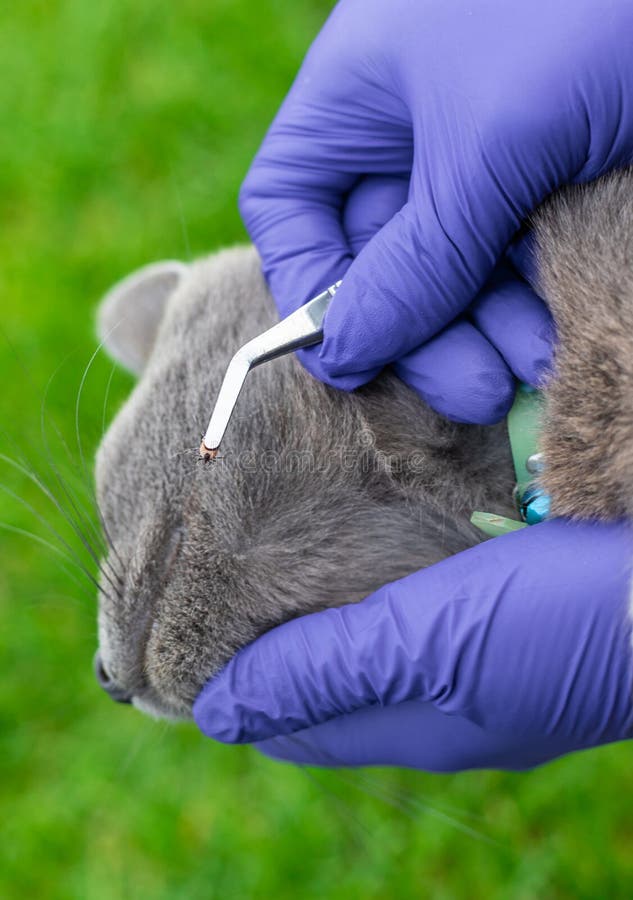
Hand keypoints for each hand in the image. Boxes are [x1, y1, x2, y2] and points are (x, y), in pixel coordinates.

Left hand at [194, 521, 632, 770]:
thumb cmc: (554, 625)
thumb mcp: (426, 648)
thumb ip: (323, 672)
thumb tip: (214, 711)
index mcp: (416, 723)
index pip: (297, 723)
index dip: (243, 688)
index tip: (196, 633)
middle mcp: (444, 698)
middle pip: (333, 676)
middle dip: (281, 635)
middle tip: (231, 571)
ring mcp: (481, 655)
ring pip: (376, 635)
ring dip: (330, 598)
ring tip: (284, 544)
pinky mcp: (511, 607)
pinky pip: (422, 600)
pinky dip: (382, 572)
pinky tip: (371, 532)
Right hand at [240, 0, 632, 422]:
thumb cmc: (584, 12)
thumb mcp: (488, 145)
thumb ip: (415, 258)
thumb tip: (343, 351)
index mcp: (360, 96)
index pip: (293, 210)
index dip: (311, 291)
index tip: (351, 360)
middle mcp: (408, 129)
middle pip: (378, 259)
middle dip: (422, 331)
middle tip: (475, 389)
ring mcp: (479, 155)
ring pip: (453, 273)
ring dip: (488, 332)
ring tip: (536, 367)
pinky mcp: (545, 177)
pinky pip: (515, 262)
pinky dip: (533, 304)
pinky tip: (559, 337)